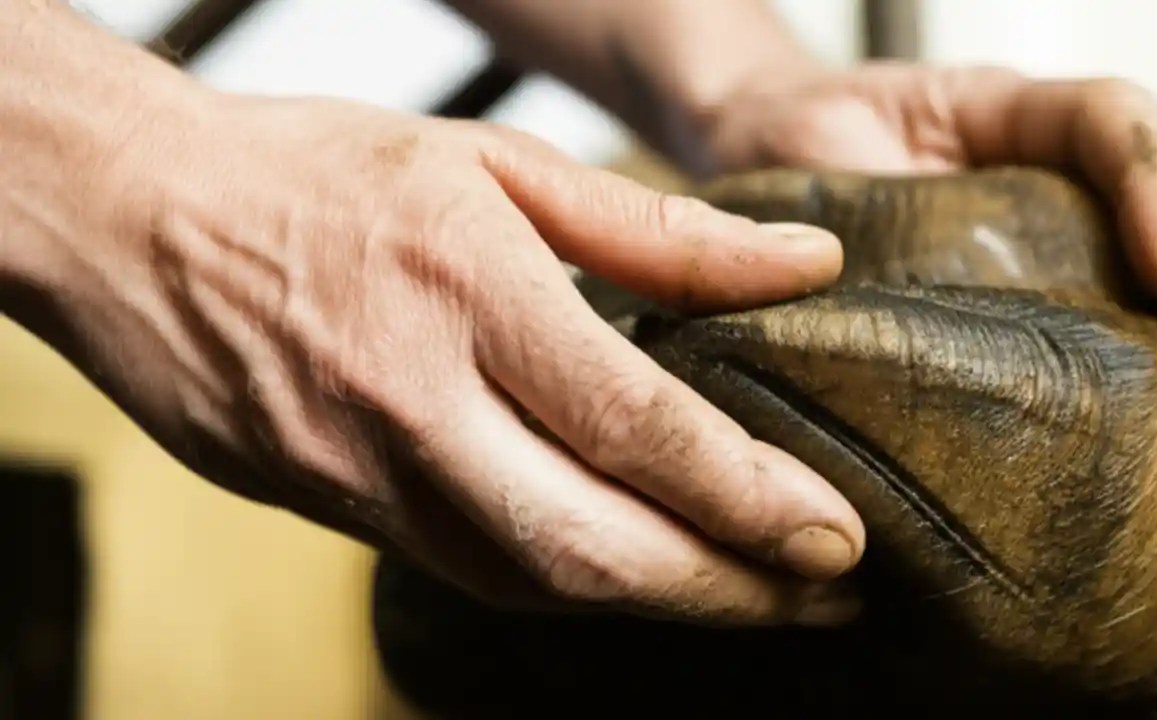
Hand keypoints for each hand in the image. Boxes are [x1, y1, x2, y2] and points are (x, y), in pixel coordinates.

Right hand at [30, 91, 865, 624]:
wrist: (128, 217)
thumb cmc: (310, 172)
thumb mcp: (496, 166)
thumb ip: (661, 230)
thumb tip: (799, 263)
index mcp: (466, 294)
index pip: (637, 430)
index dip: (750, 499)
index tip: (835, 536)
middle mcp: (413, 405)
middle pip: (595, 549)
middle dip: (729, 589)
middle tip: (826, 593)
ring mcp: (361, 475)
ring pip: (536, 584)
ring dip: (659, 604)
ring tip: (754, 594)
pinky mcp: (333, 511)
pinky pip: (474, 572)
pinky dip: (570, 586)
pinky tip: (630, 571)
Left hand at [702, 62, 1156, 328]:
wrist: (774, 149)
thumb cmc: (797, 151)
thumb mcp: (812, 157)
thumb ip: (843, 198)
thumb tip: (856, 271)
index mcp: (999, 108)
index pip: (1107, 117)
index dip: (1156, 181)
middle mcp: (1053, 142)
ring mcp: (1075, 189)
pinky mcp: (1074, 246)